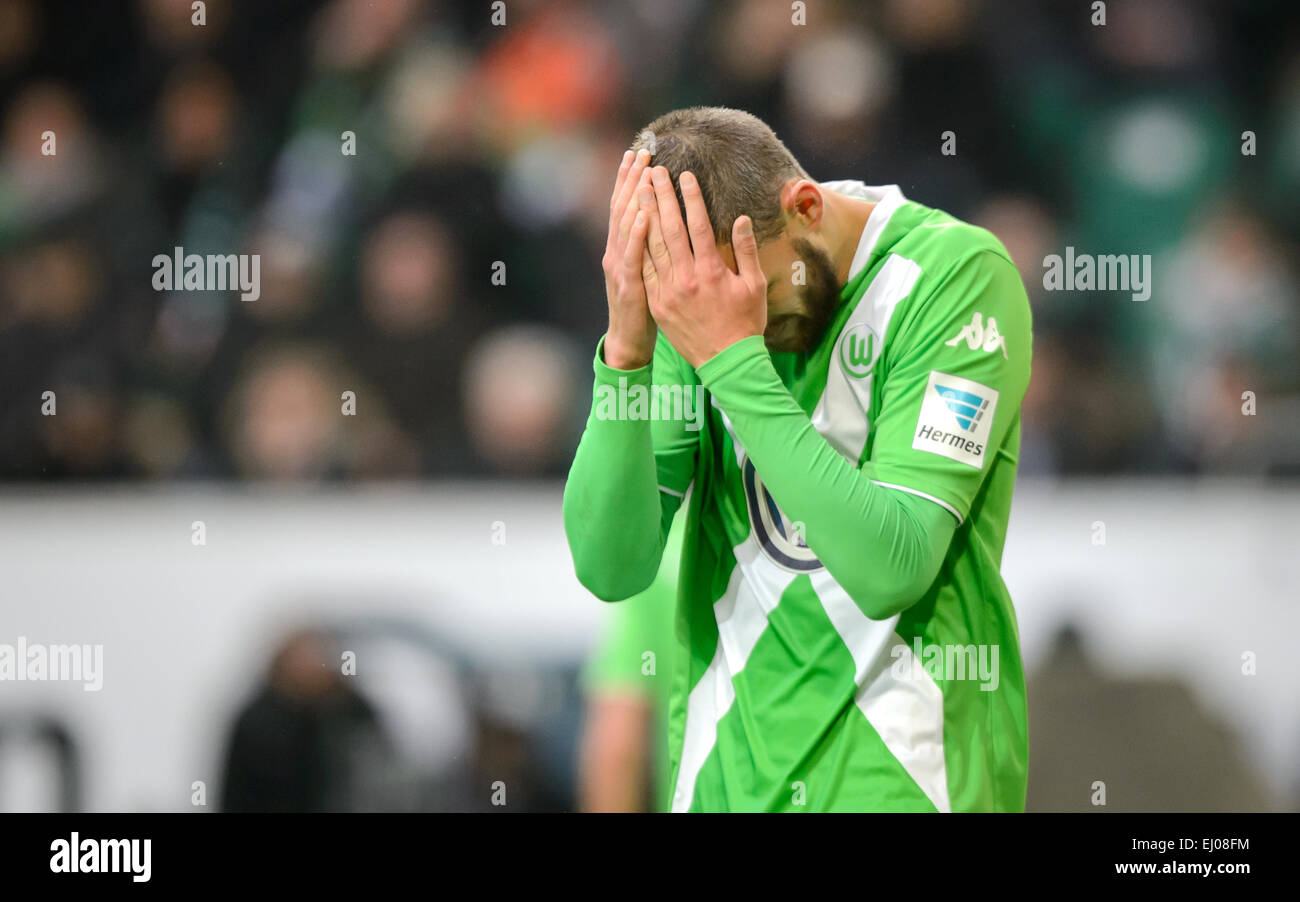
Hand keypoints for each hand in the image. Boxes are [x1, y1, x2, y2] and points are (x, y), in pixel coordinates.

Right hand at [600, 149, 656, 369]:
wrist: (629, 341)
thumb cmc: (643, 306)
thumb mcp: (647, 270)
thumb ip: (652, 245)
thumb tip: (662, 219)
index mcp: (622, 248)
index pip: (624, 206)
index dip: (628, 179)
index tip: (636, 153)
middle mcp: (616, 252)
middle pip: (622, 209)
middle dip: (631, 179)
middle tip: (641, 151)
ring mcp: (619, 268)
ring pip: (625, 226)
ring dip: (634, 198)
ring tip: (644, 173)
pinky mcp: (628, 285)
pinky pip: (633, 256)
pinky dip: (637, 235)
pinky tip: (644, 215)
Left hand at [639, 167, 766, 369]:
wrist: (726, 362)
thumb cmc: (746, 323)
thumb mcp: (754, 285)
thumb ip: (746, 250)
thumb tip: (741, 219)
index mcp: (711, 271)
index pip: (698, 225)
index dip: (691, 197)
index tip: (685, 174)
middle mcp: (686, 278)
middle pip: (669, 229)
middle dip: (661, 197)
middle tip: (654, 172)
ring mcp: (668, 292)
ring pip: (652, 246)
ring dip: (645, 215)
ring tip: (640, 190)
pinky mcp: (657, 304)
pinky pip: (644, 270)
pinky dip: (638, 247)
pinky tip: (633, 227)